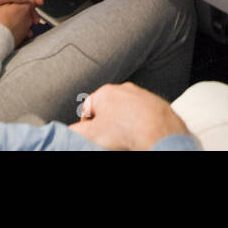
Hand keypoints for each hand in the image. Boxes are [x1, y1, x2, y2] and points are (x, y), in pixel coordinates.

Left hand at [0, 1, 40, 45]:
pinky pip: (14, 22)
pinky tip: (22, 32)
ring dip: (27, 20)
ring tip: (30, 28)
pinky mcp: (1, 19)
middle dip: (33, 11)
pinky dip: (20, 26)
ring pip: (21, 13)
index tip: (40, 3)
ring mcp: (5, 9)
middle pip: (26, 3)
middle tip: (35, 20)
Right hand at [69, 83, 191, 150]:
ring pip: (126, 110)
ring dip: (124, 121)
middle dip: (106, 122)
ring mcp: (142, 94)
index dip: (87, 125)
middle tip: (109, 138)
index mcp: (105, 92)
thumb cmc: (125, 130)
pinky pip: (143, 113)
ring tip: (126, 136)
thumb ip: (75, 132)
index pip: (88, 108)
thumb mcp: (92, 134)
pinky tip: (140, 132)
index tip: (93, 136)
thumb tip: (68, 132)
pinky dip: (140, 122)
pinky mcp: (156, 103)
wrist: (160, 131)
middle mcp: (124, 88)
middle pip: (108, 108)